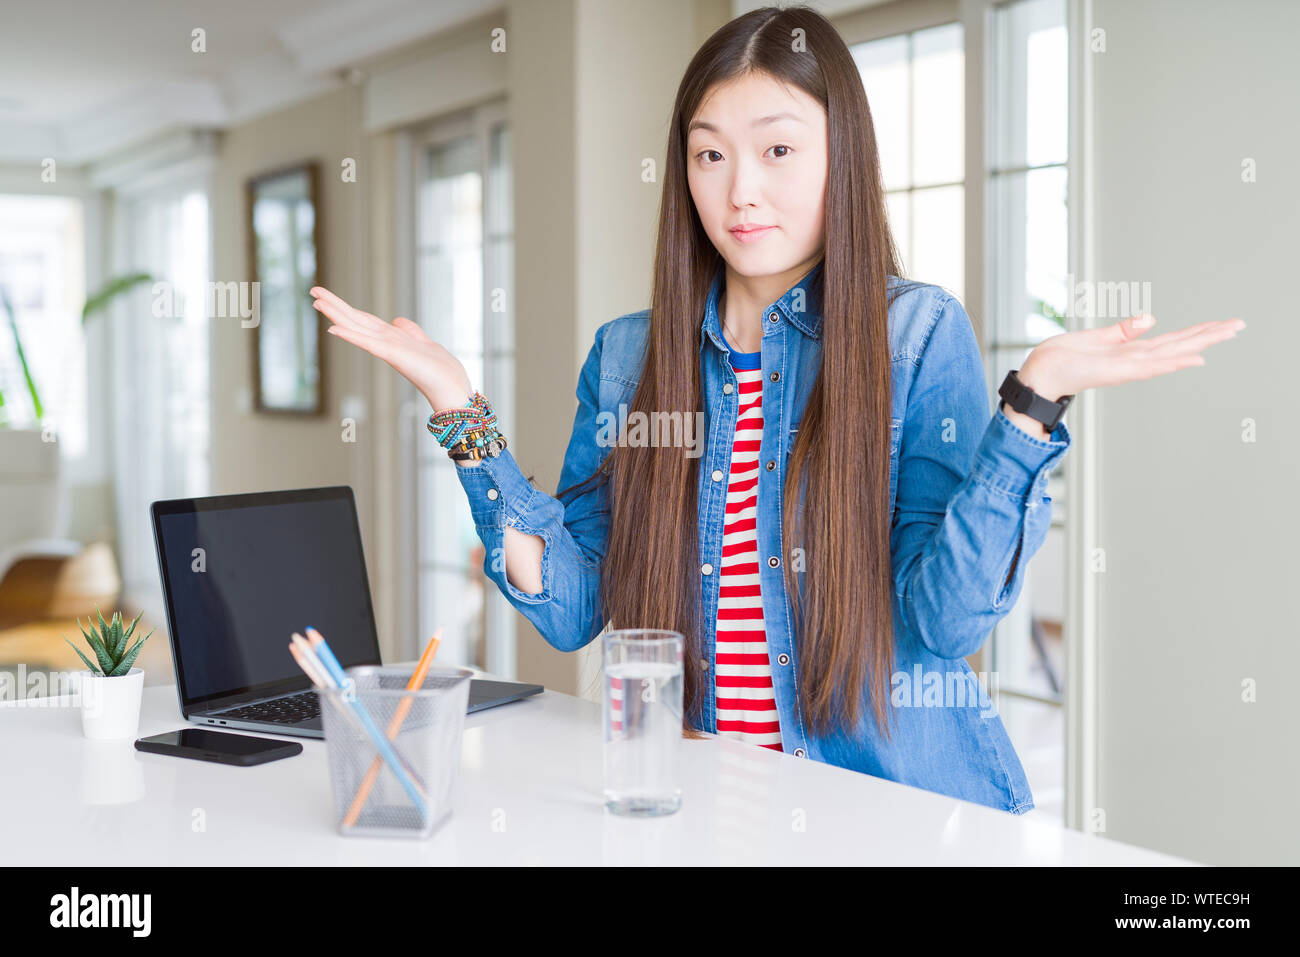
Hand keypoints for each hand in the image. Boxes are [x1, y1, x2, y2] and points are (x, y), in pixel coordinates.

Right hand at [309, 286, 473, 411]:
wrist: (453, 390)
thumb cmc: (441, 372)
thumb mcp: (425, 343)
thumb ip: (411, 331)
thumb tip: (397, 320)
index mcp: (393, 339)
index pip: (365, 320)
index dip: (347, 309)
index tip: (327, 297)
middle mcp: (387, 343)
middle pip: (356, 320)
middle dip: (335, 306)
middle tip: (313, 290)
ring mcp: (388, 349)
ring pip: (358, 328)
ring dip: (337, 315)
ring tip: (317, 301)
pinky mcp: (394, 356)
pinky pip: (369, 343)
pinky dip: (351, 336)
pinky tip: (334, 329)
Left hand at [1018, 313, 1245, 402]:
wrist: (1039, 374)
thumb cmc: (1061, 359)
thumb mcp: (1096, 338)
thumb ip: (1123, 331)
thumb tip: (1151, 318)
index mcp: (1130, 352)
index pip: (1170, 340)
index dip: (1197, 332)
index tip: (1222, 324)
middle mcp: (1134, 361)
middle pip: (1179, 345)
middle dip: (1209, 335)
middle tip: (1239, 324)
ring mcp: (1127, 368)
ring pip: (1172, 354)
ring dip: (1200, 344)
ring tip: (1227, 333)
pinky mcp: (1116, 372)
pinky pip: (1150, 366)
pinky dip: (1173, 362)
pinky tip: (1194, 357)